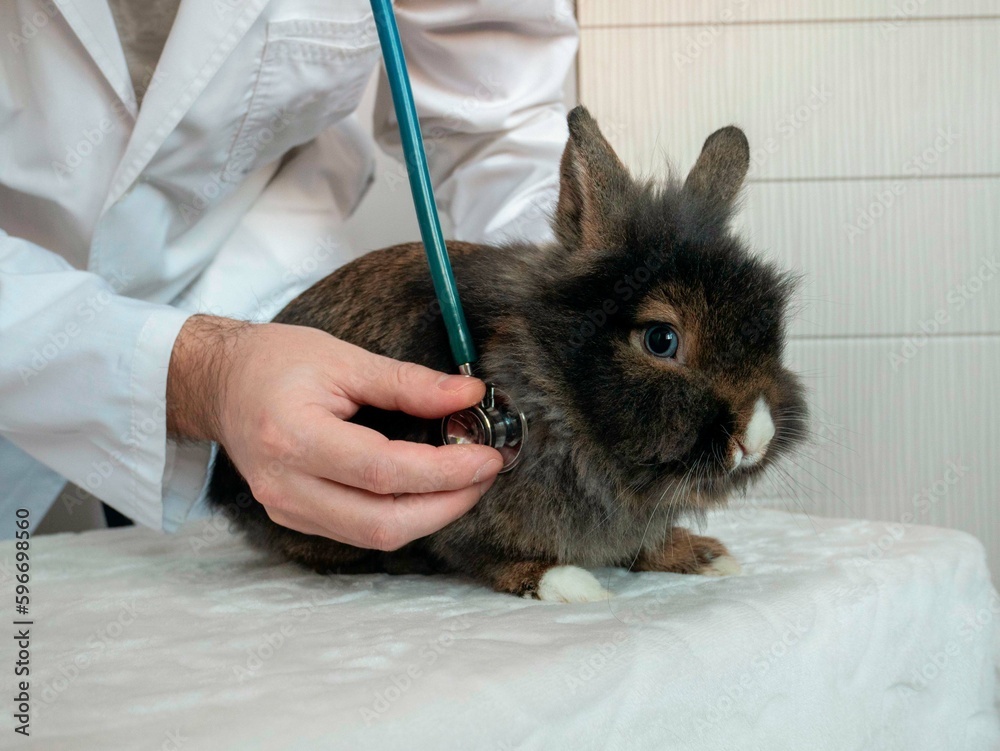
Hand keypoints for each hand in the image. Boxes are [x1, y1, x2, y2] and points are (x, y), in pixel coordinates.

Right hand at [167, 315, 501, 549]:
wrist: (219, 383)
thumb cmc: (275, 361)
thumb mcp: (344, 358)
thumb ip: (409, 382)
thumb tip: (469, 395)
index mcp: (293, 438)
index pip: (384, 472)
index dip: (445, 471)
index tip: (487, 455)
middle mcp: (286, 485)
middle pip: (383, 523)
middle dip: (447, 503)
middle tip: (485, 472)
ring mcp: (286, 508)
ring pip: (374, 537)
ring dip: (430, 514)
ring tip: (464, 480)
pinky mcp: (293, 517)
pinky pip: (358, 532)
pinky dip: (400, 515)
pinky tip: (425, 488)